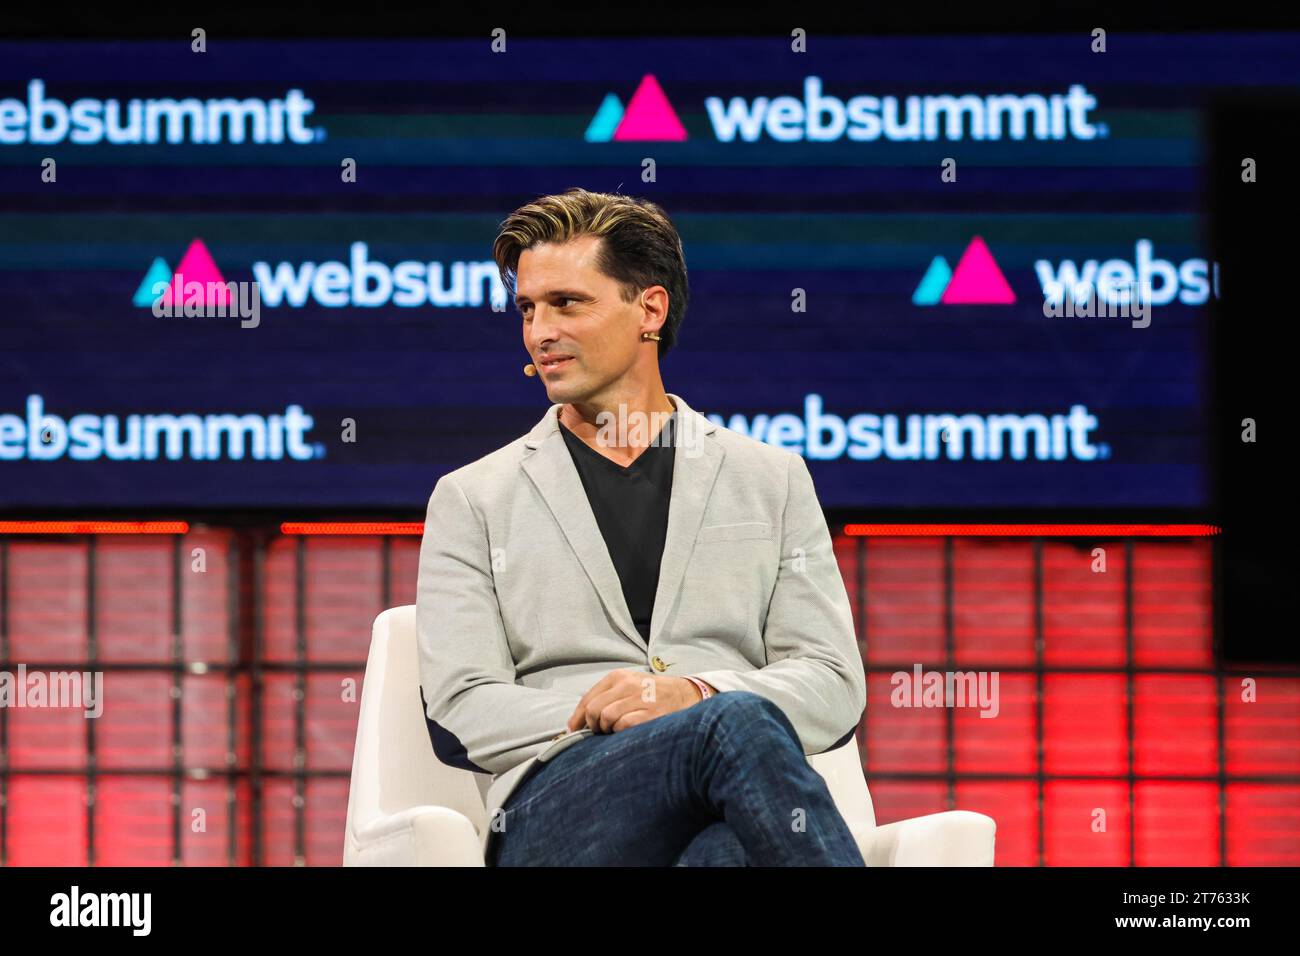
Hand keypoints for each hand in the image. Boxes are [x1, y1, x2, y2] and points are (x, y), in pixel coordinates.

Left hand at [566, 669, 698, 733]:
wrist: (684, 695)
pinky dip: (621, 732)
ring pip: (606, 718)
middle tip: (600, 731)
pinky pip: (622, 726)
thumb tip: (575, 723)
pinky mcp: (649, 714)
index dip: (577, 718)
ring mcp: (639, 699)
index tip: (575, 730)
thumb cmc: (651, 693)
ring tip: (617, 730)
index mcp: (618, 677)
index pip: (587, 699)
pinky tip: (629, 730)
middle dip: (592, 725)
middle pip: (593, 710)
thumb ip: (604, 698)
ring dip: (608, 729)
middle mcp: (627, 685)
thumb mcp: (627, 686)